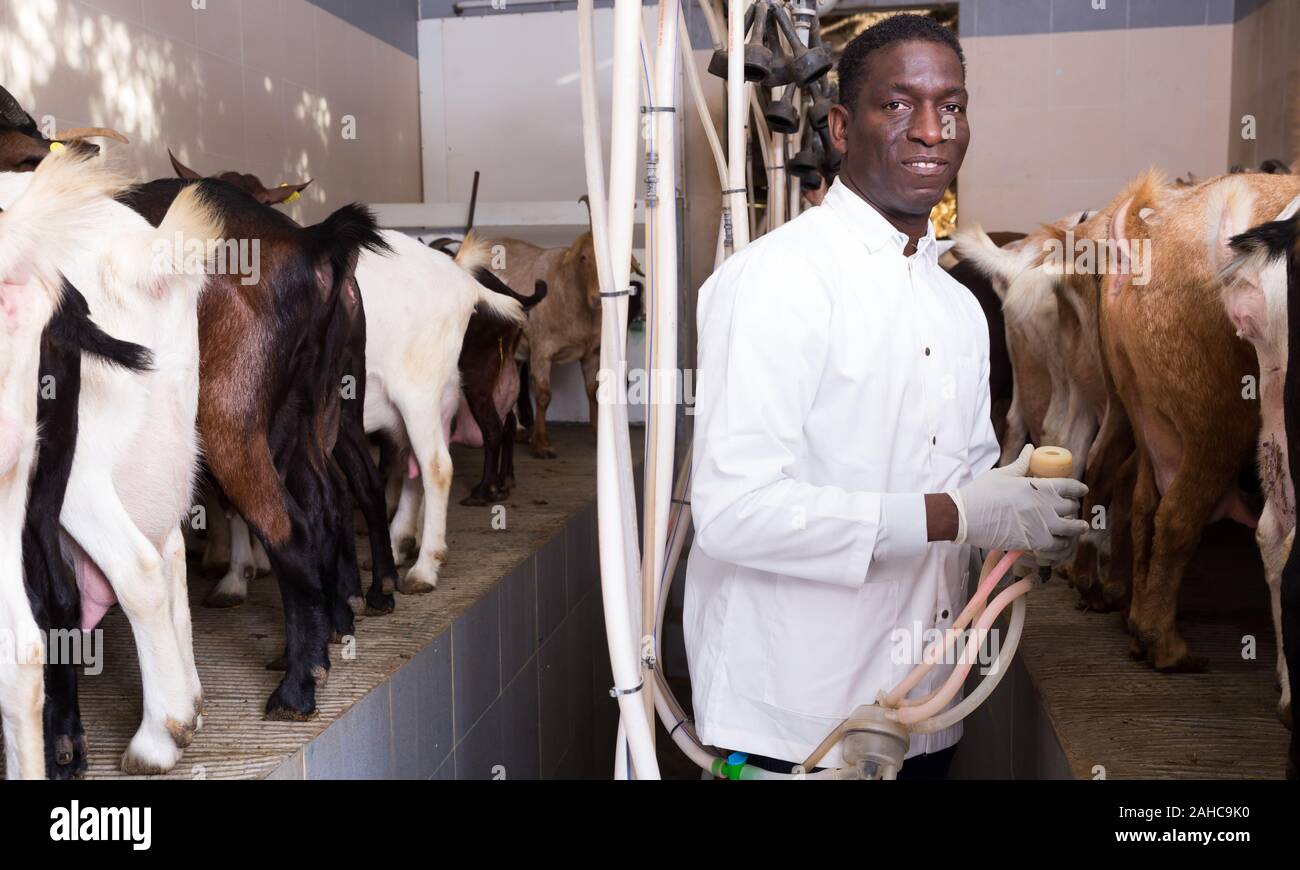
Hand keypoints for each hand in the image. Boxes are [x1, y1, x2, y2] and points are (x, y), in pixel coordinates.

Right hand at [948, 445, 1088, 560]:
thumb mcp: (1001, 474)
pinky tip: (1063, 545)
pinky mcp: (1032, 543)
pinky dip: (1063, 547)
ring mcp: (1040, 525)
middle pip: (1071, 507)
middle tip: (1072, 510)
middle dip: (1074, 508)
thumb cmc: (980, 493)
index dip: (1078, 488)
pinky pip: (1057, 547)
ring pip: (1070, 529)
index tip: (1082, 490)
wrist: (964, 516)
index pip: (1068, 486)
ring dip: (1076, 528)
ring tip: (1079, 528)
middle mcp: (1043, 506)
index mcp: (1036, 486)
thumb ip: (1020, 464)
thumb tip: (1030, 450)